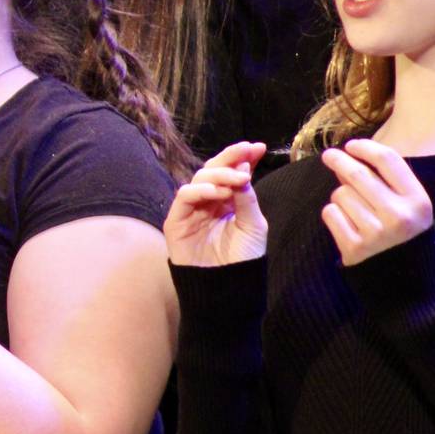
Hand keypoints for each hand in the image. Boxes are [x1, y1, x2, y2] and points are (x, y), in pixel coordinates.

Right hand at [163, 142, 268, 267]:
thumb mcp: (253, 225)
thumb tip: (243, 167)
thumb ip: (247, 198)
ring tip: (237, 180)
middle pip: (213, 169)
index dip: (242, 157)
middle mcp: (209, 201)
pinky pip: (184, 196)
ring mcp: (191, 209)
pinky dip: (199, 190)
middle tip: (245, 152)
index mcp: (228, 201)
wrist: (227, 286)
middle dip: (230, 158)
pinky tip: (217, 192)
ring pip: (199, 179)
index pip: (232, 172)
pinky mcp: (177, 220)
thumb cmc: (242, 258)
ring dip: (219, 174)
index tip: (258, 147)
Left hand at [321, 139, 432, 265]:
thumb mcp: (408, 206)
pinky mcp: (354, 248)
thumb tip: (348, 157)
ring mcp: (375, 233)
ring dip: (341, 197)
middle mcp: (399, 216)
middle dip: (339, 160)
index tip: (351, 145)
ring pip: (341, 194)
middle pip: (358, 174)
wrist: (407, 285)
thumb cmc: (404, 235)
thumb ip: (385, 181)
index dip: (365, 147)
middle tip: (329, 156)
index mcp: (418, 201)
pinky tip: (347, 225)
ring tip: (356, 212)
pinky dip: (333, 214)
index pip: (387, 160)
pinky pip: (330, 213)